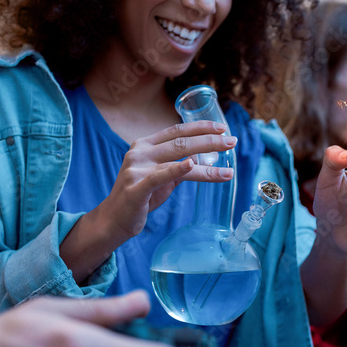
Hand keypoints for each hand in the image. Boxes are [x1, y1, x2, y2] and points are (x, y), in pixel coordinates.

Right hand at [98, 121, 236, 242]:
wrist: (114, 219)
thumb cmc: (139, 196)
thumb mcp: (159, 176)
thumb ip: (176, 167)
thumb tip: (202, 161)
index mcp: (145, 145)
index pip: (177, 131)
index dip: (200, 127)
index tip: (222, 128)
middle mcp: (140, 152)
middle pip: (181, 142)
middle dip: (210, 141)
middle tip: (232, 142)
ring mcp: (137, 168)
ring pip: (178, 159)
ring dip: (207, 164)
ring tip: (228, 169)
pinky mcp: (136, 187)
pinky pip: (160, 176)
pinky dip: (177, 169)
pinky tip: (193, 165)